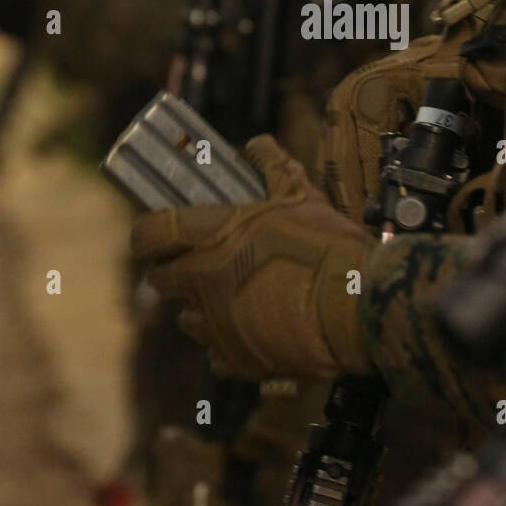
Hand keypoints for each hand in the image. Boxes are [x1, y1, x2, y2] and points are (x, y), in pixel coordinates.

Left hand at [131, 136, 374, 380]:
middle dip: (173, 269)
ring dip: (199, 307)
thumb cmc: (327, 247)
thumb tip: (257, 145)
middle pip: (160, 280)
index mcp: (212, 239)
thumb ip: (272, 167)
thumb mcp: (302, 196)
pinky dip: (226, 343)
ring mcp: (217, 326)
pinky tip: (251, 329)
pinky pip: (215, 354)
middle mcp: (203, 284)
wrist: (358, 305)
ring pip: (187, 319)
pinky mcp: (238, 360)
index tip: (154, 232)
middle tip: (198, 262)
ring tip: (230, 296)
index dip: (147, 233)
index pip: (150, 234)